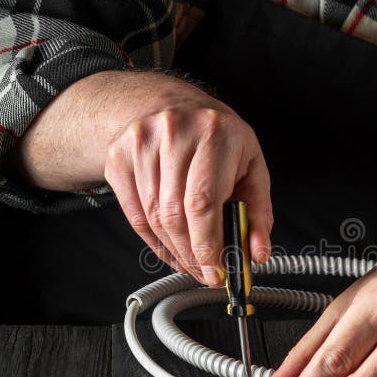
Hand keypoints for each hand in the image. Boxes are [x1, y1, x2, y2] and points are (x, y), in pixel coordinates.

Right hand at [103, 76, 271, 283]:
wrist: (169, 104)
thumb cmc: (217, 137)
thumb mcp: (251, 165)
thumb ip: (258, 211)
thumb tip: (257, 253)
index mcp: (215, 133)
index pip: (203, 201)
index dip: (207, 243)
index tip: (216, 270)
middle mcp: (175, 133)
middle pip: (175, 214)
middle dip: (192, 253)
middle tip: (206, 272)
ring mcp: (141, 143)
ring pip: (154, 218)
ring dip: (174, 250)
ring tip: (191, 261)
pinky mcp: (119, 157)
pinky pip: (135, 214)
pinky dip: (153, 241)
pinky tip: (170, 249)